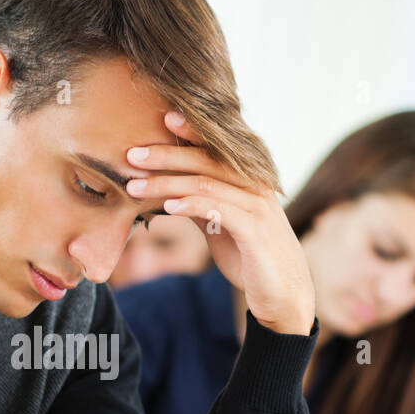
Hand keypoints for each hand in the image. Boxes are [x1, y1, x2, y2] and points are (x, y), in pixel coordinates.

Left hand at [126, 112, 314, 334]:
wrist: (282, 295)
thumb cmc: (250, 256)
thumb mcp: (221, 225)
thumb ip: (202, 202)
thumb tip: (171, 187)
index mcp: (250, 178)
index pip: (218, 146)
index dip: (191, 130)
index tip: (161, 118)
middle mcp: (257, 186)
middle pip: (208, 159)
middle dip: (167, 154)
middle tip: (131, 154)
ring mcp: (258, 207)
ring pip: (207, 183)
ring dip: (167, 182)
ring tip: (135, 186)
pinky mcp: (255, 232)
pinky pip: (219, 210)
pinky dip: (191, 205)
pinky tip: (168, 206)